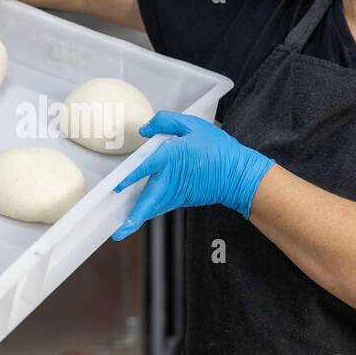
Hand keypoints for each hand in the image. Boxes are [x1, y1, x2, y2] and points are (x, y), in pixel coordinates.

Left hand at [111, 111, 273, 239]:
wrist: (237, 174)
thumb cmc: (218, 149)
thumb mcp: (192, 125)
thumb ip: (166, 122)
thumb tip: (146, 128)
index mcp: (171, 157)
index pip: (145, 167)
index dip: (129, 177)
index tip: (118, 186)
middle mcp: (172, 179)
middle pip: (148, 201)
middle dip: (134, 219)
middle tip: (119, 233)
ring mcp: (177, 193)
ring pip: (153, 207)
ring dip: (139, 218)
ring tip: (124, 228)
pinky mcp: (181, 199)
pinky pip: (161, 205)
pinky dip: (150, 210)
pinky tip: (140, 212)